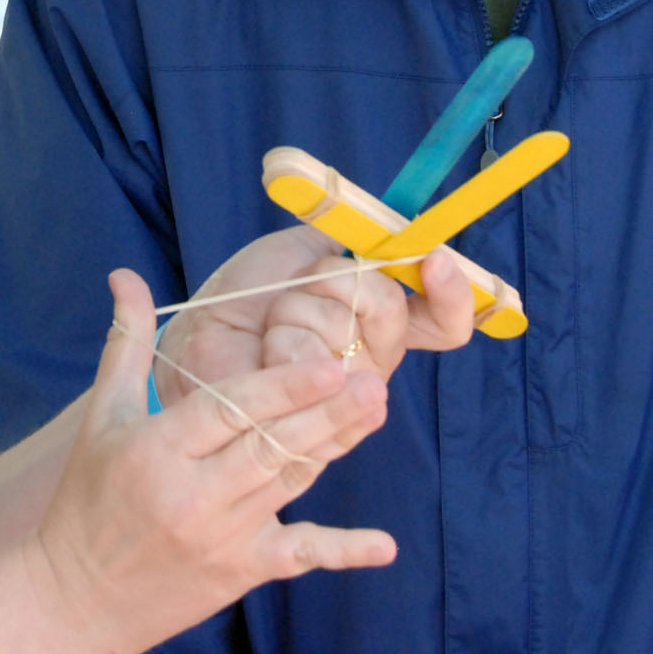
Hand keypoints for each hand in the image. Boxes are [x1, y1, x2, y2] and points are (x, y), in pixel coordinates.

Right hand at [30, 270, 392, 653]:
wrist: (76, 596)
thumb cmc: (88, 496)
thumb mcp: (102, 417)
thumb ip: (126, 343)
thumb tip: (124, 274)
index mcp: (156, 450)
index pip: (228, 411)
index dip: (280, 388)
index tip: (327, 365)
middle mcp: (192, 495)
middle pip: (269, 446)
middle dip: (324, 413)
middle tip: (371, 381)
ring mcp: (220, 537)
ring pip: (290, 483)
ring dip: (336, 445)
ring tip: (375, 408)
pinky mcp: (240, 571)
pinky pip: (299, 557)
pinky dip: (343, 551)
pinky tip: (384, 545)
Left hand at [155, 226, 476, 413]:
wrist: (199, 332)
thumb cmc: (248, 293)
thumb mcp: (306, 248)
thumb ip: (352, 239)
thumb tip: (395, 226)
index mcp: (381, 321)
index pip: (445, 318)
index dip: (452, 292)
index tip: (435, 260)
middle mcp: (376, 359)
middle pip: (388, 311)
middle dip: (333, 284)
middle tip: (295, 291)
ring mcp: (351, 397)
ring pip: (347, 333)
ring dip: (295, 316)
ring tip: (269, 331)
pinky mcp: (322, 427)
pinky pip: (325, 376)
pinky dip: (284, 348)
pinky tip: (267, 358)